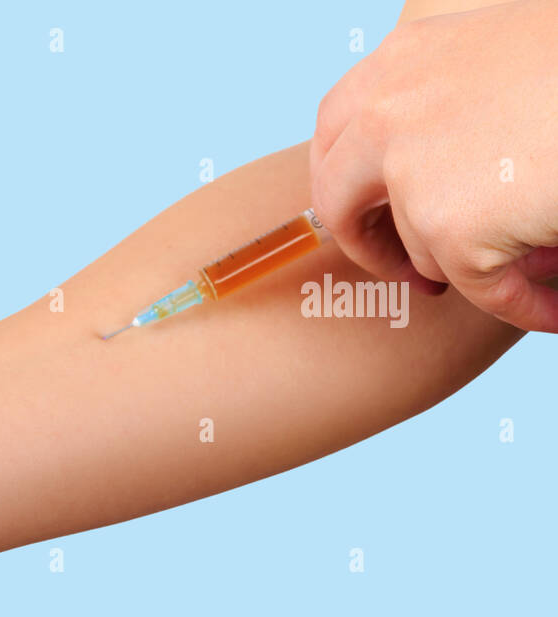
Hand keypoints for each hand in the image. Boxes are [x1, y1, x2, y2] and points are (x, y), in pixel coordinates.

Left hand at [310, 0, 557, 330]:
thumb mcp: (501, 53)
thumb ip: (448, 96)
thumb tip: (433, 160)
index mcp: (401, 60)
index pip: (337, 130)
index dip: (348, 179)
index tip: (373, 209)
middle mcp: (387, 114)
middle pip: (337, 200)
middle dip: (369, 244)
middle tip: (409, 271)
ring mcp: (414, 174)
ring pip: (422, 248)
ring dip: (469, 266)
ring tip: (526, 266)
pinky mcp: (453, 229)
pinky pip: (481, 289)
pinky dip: (520, 303)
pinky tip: (555, 307)